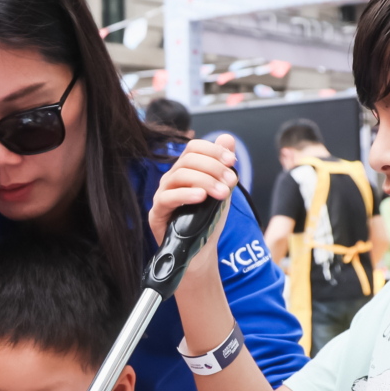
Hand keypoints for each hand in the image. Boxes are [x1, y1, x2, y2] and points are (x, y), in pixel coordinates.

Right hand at [148, 136, 237, 283]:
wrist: (202, 252)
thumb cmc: (209, 220)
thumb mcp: (222, 190)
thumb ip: (224, 166)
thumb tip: (227, 138)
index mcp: (186, 170)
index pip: (194, 148)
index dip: (213, 150)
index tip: (232, 161)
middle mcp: (172, 178)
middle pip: (188, 159)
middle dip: (214, 167)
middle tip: (232, 182)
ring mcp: (162, 194)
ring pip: (179, 175)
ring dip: (205, 180)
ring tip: (223, 193)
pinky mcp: (157, 212)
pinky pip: (167, 197)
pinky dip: (186, 194)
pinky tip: (202, 197)